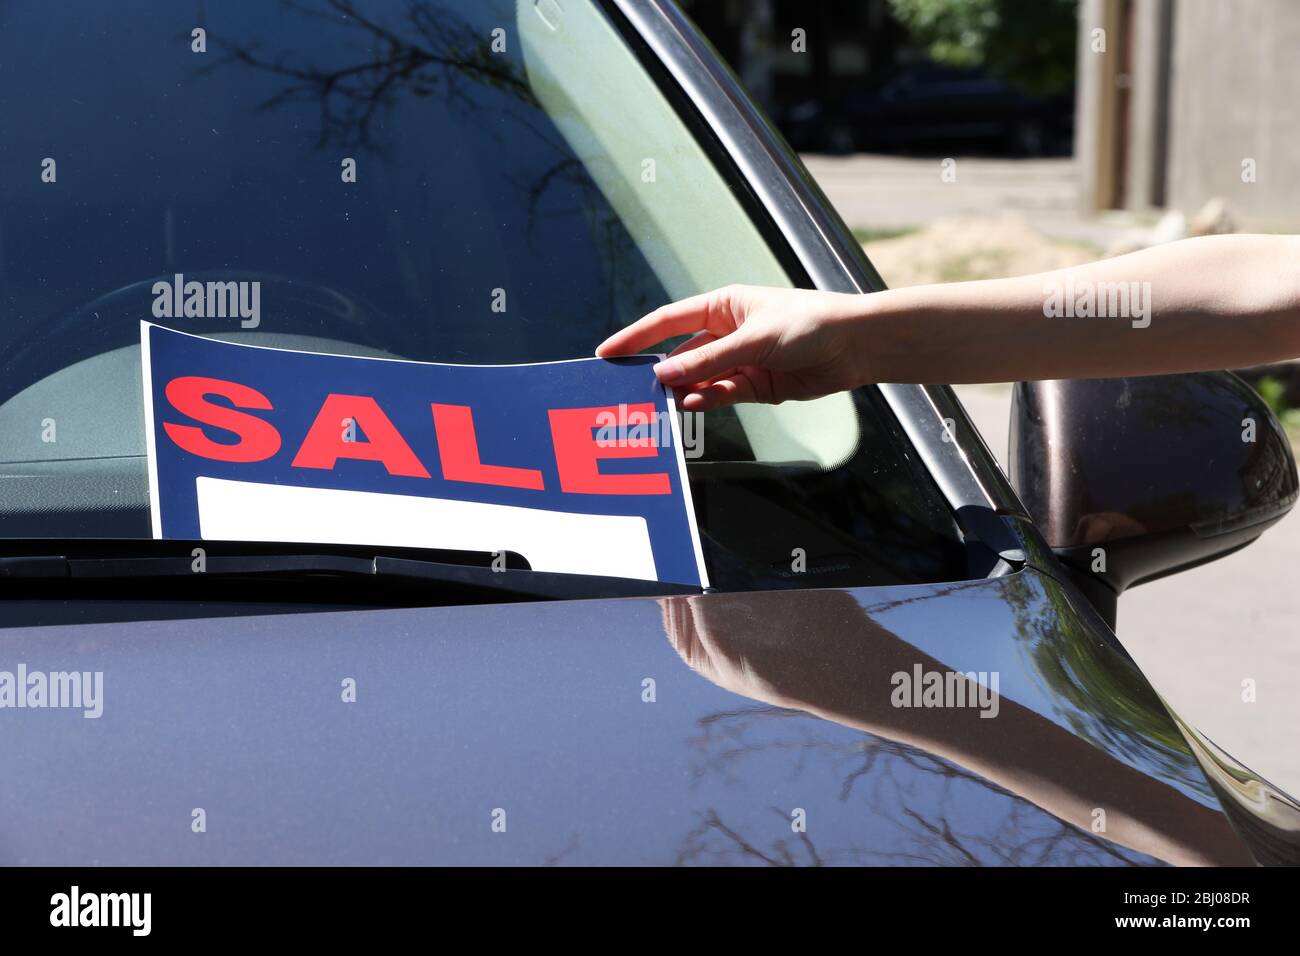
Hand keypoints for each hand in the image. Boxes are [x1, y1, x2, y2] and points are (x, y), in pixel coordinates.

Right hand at [595, 285, 870, 409]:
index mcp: (722, 306)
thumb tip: (663, 375)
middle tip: (628, 392)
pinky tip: (691, 406)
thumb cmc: (810, 324)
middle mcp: (727, 333)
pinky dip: (706, 401)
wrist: (857, 345)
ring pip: (699, 379)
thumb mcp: (754, 339)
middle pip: (680, 355)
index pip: (667, 322)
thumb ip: (708, 361)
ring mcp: (740, 360)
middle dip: (657, 372)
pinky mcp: (756, 385)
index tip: (606, 353)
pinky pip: (721, 394)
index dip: (635, 337)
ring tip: (658, 405)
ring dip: (682, 391)